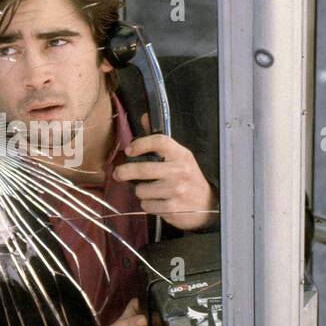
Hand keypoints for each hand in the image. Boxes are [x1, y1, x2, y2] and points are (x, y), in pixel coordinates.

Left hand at [112, 112, 217, 229]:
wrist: (207, 203)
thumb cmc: (188, 177)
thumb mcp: (179, 156)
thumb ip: (160, 139)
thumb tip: (144, 117)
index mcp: (181, 154)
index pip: (159, 141)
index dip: (140, 144)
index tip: (129, 150)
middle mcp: (180, 171)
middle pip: (142, 168)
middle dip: (124, 172)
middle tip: (119, 173)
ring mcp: (176, 190)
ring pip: (141, 190)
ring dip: (141, 191)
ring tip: (151, 190)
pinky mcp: (172, 208)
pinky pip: (146, 206)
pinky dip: (148, 205)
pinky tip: (158, 201)